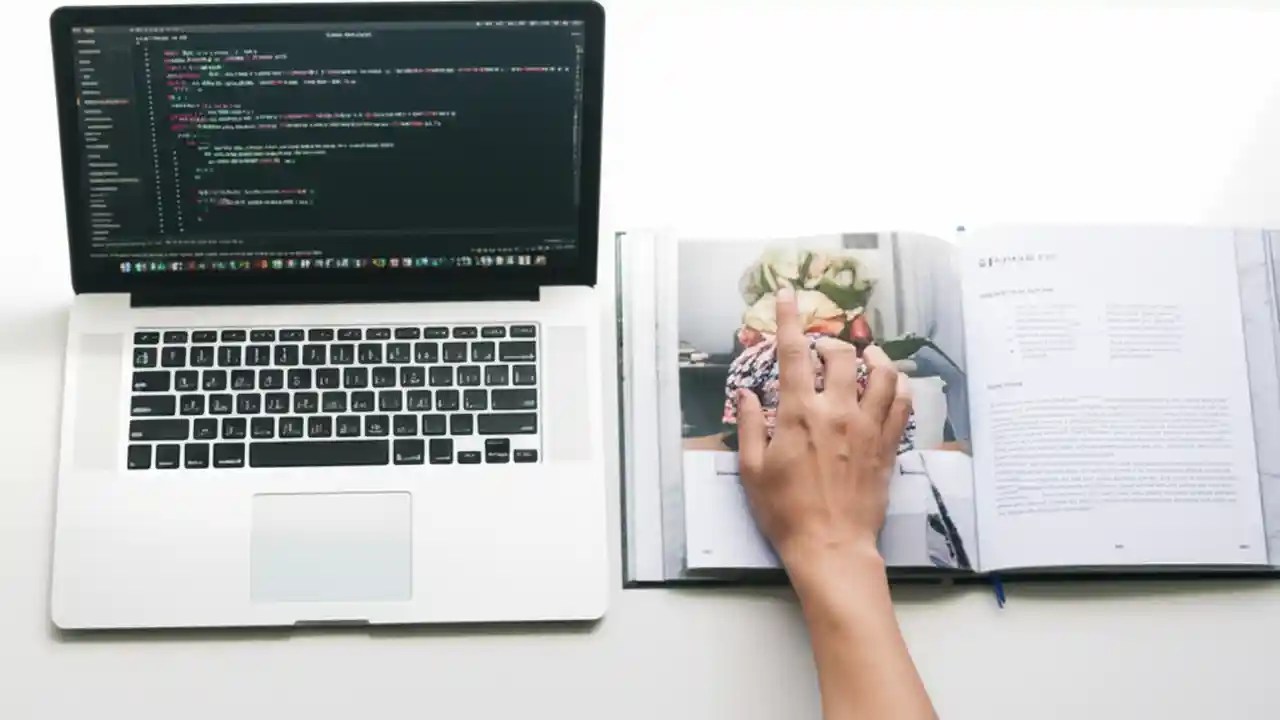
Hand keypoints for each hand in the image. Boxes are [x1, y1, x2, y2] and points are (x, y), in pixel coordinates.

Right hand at [736, 287, 911, 580]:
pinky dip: (899, 385)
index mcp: (799, 414)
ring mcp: (867, 427)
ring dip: (873, 356)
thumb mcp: (752, 469)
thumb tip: (747, 394)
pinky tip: (892, 383)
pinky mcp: (887, 446)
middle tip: (822, 347)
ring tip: (865, 355)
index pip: (793, 353)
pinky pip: (903, 404)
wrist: (830, 545)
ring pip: (882, 373)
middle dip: (830, 341)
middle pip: (842, 354)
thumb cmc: (786, 512)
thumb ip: (749, 424)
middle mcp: (836, 412)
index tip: (788, 295)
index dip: (790, 319)